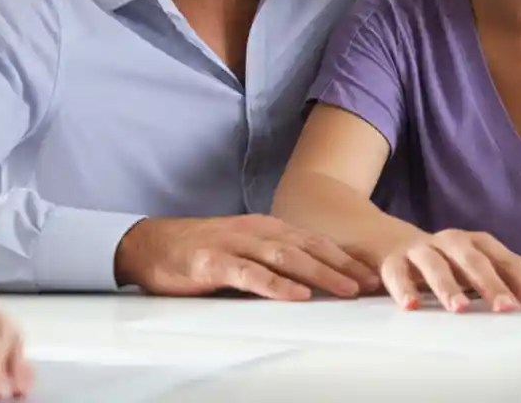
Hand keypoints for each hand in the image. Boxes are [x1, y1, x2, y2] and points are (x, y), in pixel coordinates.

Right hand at [114, 215, 380, 300]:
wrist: (150, 243)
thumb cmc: (199, 250)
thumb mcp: (243, 249)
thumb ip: (273, 259)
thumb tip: (312, 280)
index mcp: (265, 227)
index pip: (313, 240)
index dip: (344, 256)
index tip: (371, 273)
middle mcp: (255, 230)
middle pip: (307, 246)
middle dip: (342, 265)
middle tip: (370, 283)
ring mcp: (234, 244)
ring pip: (285, 257)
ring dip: (319, 273)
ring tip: (345, 289)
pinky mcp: (213, 261)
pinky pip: (250, 273)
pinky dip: (276, 284)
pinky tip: (295, 294)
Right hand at [379, 229, 520, 312]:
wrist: (390, 240)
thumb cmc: (445, 262)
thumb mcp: (473, 266)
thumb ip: (501, 281)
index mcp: (476, 243)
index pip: (505, 260)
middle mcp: (451, 242)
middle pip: (473, 260)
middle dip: (491, 284)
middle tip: (505, 309)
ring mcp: (421, 250)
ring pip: (435, 265)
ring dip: (448, 286)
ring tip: (459, 309)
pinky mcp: (394, 261)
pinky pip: (398, 274)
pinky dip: (405, 289)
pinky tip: (412, 306)